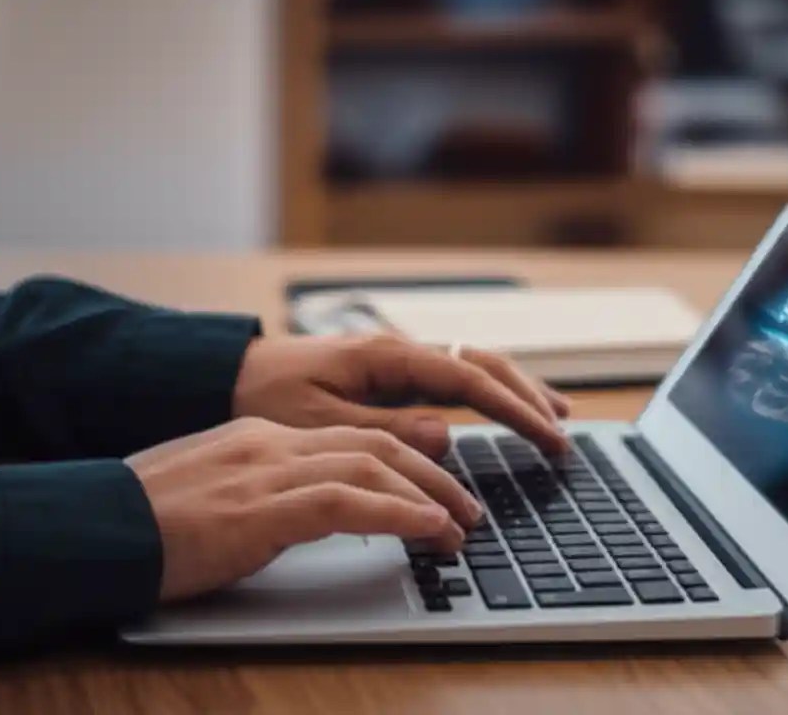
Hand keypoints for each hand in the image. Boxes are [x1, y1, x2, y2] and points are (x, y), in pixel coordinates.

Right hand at [126, 417, 483, 601]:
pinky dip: (397, 512)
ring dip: (429, 496)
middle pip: (375, 445)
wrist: (90, 528)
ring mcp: (266, 471)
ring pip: (372, 466)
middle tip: (467, 508)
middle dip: (432, 475)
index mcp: (263, 438)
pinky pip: (346, 501)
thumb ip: (267, 492)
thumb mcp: (217, 493)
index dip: (406, 461)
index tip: (436, 489)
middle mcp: (272, 444)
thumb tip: (309, 509)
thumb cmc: (145, 521)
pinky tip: (428, 528)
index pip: (354, 438)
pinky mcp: (259, 508)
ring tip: (461, 525)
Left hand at [232, 334, 570, 457]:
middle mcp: (399, 352)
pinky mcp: (390, 378)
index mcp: (386, 356)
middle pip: (484, 364)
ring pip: (474, 368)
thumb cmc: (262, 398)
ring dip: (517, 391)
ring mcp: (398, 363)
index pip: (470, 378)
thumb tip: (448, 434)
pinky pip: (452, 381)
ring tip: (555, 417)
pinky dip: (489, 395)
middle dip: (529, 397)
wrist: (223, 376)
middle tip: (564, 435)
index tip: (548, 435)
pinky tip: (506, 411)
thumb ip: (384, 430)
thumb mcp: (318, 424)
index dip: (515, 408)